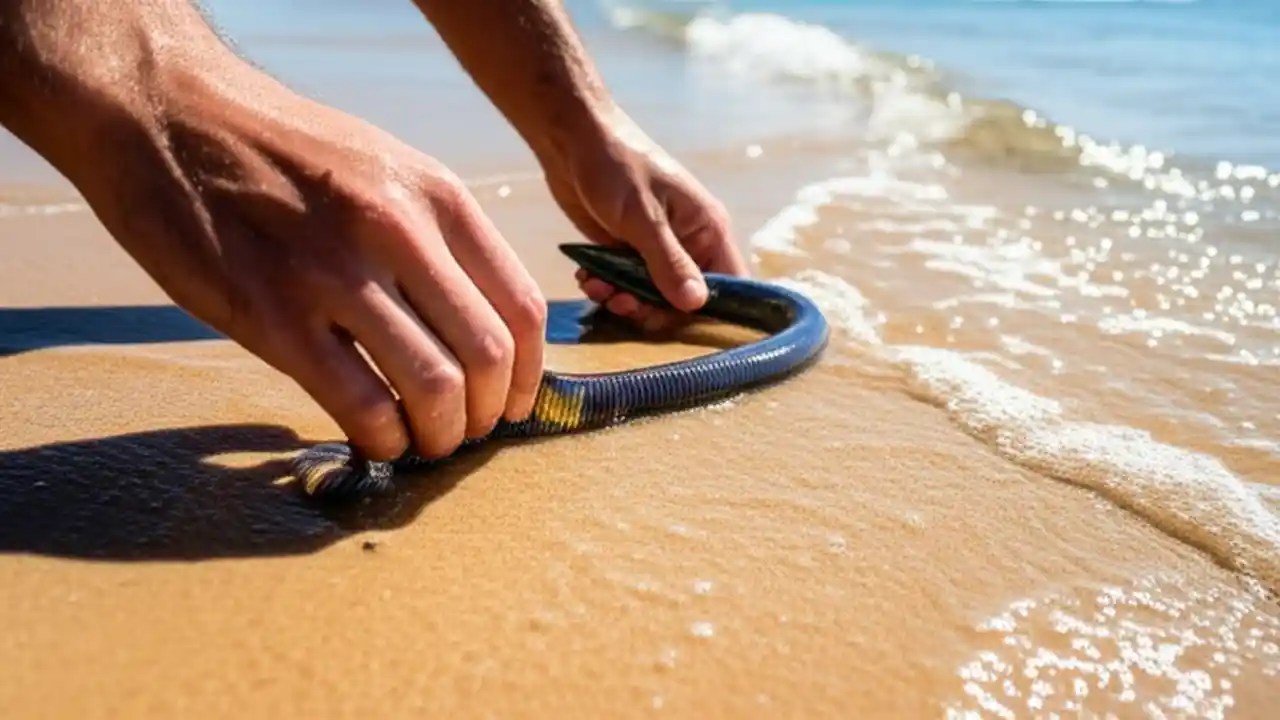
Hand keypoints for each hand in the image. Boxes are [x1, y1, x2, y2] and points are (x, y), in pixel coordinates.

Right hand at [74, 58, 546, 460]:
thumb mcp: (384, 168)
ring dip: (439, 436)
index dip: (530, 375)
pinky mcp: (273, 316)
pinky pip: (361, 403)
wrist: (167, 115)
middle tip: (466, 432)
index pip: (522, 306)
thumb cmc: (282, 150)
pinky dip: (382, 439)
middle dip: (488, 415)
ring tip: (423, 442)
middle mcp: (398, 231)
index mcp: (436, 196)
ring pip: (435, 387)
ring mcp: (335, 274)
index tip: (515, 405)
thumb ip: (437, 237)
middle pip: (488, 355)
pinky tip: (374, 439)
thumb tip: (479, 322)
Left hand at [541, 108, 748, 330]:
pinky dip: (607, 287)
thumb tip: (695, 305)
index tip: (676, 325)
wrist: (571, 138)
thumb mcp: (642, 216)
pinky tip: (588, 276)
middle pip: (685, 300)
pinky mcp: (627, 250)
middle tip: (620, 302)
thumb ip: (669, 262)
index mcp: (707, 230)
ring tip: (596, 286)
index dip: (711, 313)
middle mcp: (689, 243)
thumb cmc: (615, 165)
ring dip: (623, 299)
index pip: (729, 284)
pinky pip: (626, 284)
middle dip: (652, 308)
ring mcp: (656, 248)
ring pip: (651, 296)